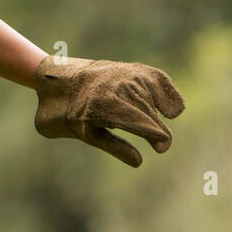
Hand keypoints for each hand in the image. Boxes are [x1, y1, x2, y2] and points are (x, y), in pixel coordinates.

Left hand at [33, 56, 184, 167]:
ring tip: (150, 128)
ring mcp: (128, 74)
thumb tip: (139, 161)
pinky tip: (166, 110)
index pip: (136, 119)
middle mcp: (118, 86)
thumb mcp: (86, 133)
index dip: (154, 134)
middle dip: (158, 132)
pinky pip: (161, 83)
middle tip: (160, 147)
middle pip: (148, 113)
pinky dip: (168, 97)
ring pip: (154, 99)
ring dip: (156, 117)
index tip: (162, 147)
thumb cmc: (72, 112)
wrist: (63, 79)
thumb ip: (113, 147)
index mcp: (102, 104)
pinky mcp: (138, 69)